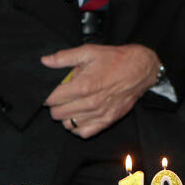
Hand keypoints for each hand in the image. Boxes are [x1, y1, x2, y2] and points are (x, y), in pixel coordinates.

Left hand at [42, 44, 159, 137]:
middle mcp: (90, 103)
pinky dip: (77, 126)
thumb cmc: (115, 60)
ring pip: (68, 124)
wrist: (139, 70)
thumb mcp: (89, 52)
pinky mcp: (107, 121)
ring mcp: (99, 114)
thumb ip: (65, 57)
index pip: (52, 99)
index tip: (48, 91)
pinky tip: (79, 115)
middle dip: (54, 105)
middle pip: (57, 114)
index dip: (46, 95)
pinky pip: (83, 133)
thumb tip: (45, 61)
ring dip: (65, 115)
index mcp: (83, 86)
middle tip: (60, 96)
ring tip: (70, 104)